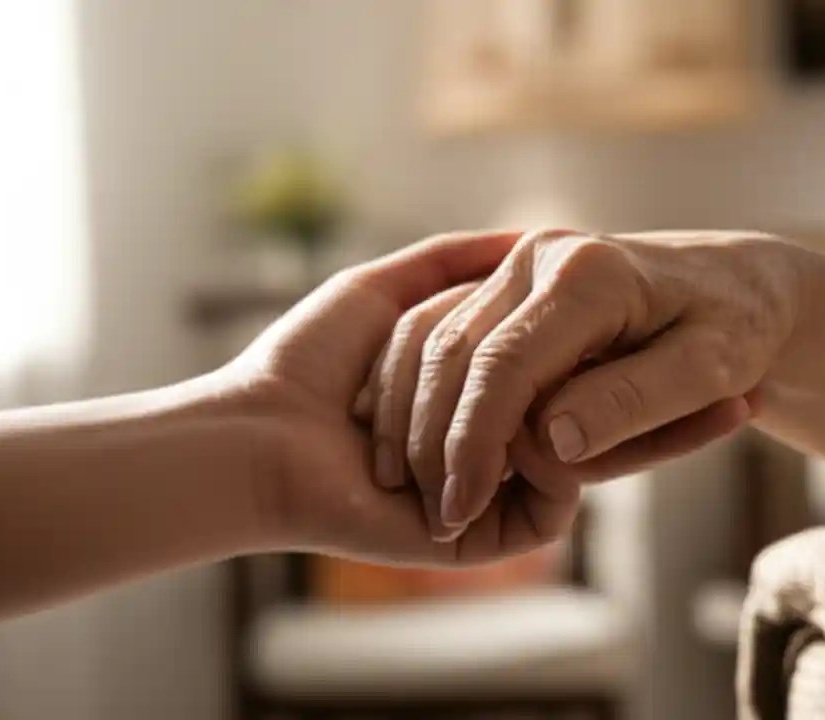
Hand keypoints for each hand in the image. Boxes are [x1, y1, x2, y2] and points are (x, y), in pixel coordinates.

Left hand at [222, 231, 573, 564]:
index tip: (554, 306)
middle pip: (560, 404)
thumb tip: (530, 238)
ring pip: (563, 452)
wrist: (261, 435)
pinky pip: (553, 507)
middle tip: (547, 350)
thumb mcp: (385, 291)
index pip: (544, 362)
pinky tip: (522, 435)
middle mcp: (480, 446)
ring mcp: (484, 493)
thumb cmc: (307, 363)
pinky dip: (553, 466)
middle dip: (553, 370)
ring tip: (515, 393)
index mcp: (463, 396)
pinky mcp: (481, 538)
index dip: (550, 330)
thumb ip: (452, 262)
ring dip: (545, 412)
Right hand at [381, 230, 787, 538]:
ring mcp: (515, 267)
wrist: (738, 282)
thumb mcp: (711, 370)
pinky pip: (445, 339)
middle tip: (443, 520)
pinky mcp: (504, 285)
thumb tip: (550, 441)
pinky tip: (429, 453)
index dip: (477, 442)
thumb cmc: (737, 328)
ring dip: (423, 420)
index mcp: (587, 273)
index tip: (462, 509)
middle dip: (439, 440)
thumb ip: (634, 403)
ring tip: (428, 494)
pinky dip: (429, 396)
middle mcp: (537, 255)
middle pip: (455, 353)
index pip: (506, 365)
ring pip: (436, 345)